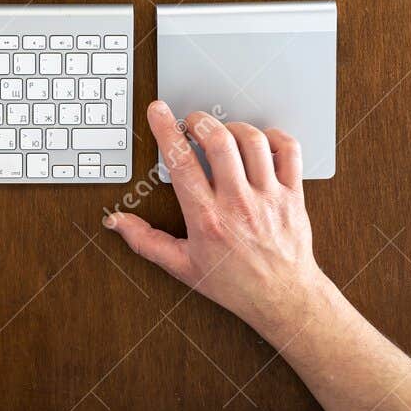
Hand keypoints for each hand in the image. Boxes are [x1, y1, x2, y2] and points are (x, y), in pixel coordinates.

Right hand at [106, 100, 326, 338]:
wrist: (283, 298)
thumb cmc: (235, 283)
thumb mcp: (182, 266)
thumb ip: (146, 241)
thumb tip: (117, 222)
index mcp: (207, 218)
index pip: (181, 162)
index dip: (166, 130)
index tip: (159, 111)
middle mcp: (238, 203)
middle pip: (219, 141)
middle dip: (200, 121)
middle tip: (192, 122)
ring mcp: (268, 197)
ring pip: (252, 141)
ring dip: (233, 127)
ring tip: (223, 133)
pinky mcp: (293, 195)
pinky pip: (289, 151)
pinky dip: (274, 137)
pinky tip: (260, 143)